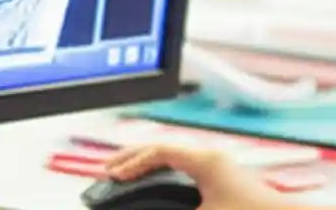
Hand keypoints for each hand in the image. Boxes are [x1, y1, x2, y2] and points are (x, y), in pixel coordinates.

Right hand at [104, 144, 292, 209]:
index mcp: (205, 160)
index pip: (160, 151)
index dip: (133, 163)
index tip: (114, 176)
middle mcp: (212, 158)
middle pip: (166, 149)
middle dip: (136, 157)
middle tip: (110, 167)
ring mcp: (219, 168)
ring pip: (176, 159)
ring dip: (151, 165)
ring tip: (129, 174)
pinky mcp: (225, 181)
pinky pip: (186, 170)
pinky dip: (166, 174)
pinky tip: (158, 186)